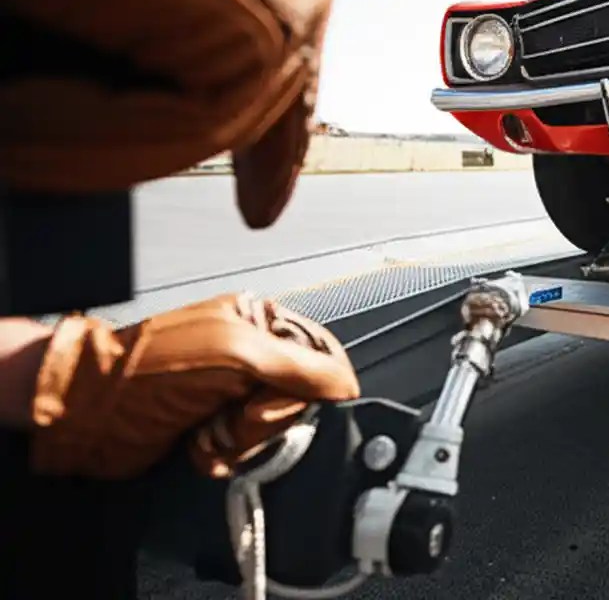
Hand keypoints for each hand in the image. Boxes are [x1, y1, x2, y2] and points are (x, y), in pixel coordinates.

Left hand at [29, 293, 358, 478]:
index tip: (303, 401)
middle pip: (302, 399)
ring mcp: (235, 397)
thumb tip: (347, 386)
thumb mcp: (239, 354)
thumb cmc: (150, 371)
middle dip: (266, 416)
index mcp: (259, 321)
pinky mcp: (219, 433)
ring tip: (210, 430)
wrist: (90, 414)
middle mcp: (252, 357)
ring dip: (244, 441)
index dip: (315, 383)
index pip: (321, 354)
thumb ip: (301, 368)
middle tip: (233, 411)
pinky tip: (202, 446)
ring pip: (278, 432)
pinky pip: (251, 454)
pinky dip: (228, 457)